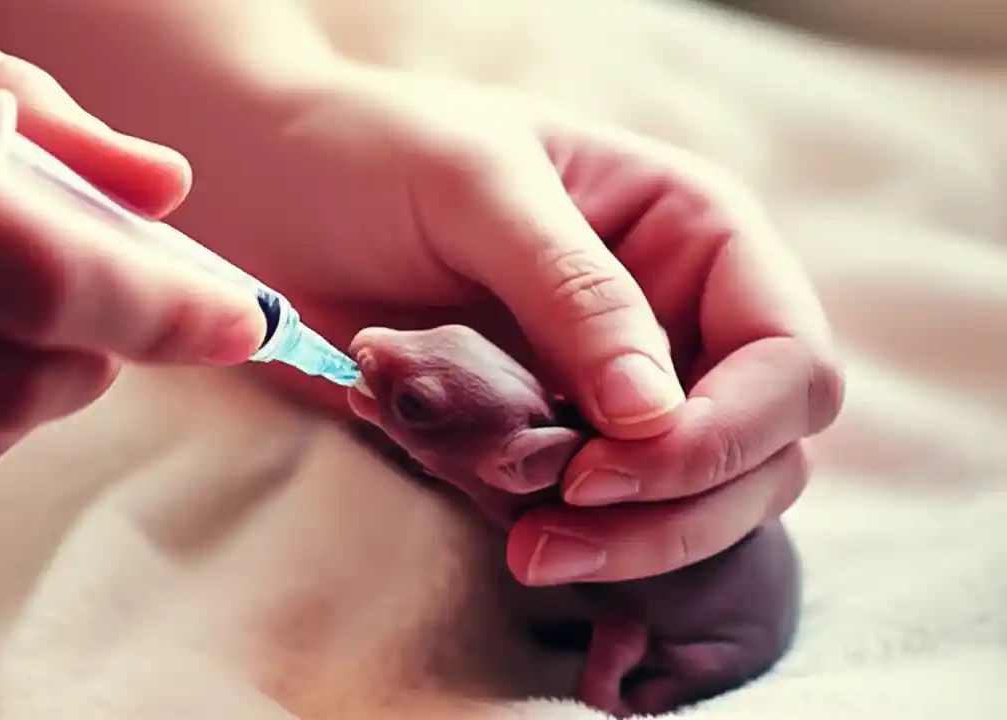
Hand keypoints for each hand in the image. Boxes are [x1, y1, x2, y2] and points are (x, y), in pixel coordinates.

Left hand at [171, 68, 844, 581]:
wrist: (271, 189)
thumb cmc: (375, 152)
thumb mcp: (480, 188)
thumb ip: (576, 292)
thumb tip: (659, 416)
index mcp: (691, 232)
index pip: (786, 358)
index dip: (723, 432)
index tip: (608, 467)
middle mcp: (678, 315)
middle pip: (760, 451)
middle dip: (678, 509)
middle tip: (554, 536)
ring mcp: (618, 385)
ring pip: (695, 502)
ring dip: (624, 542)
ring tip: (525, 548)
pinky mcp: (553, 437)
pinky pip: (598, 512)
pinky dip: (561, 532)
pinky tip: (495, 519)